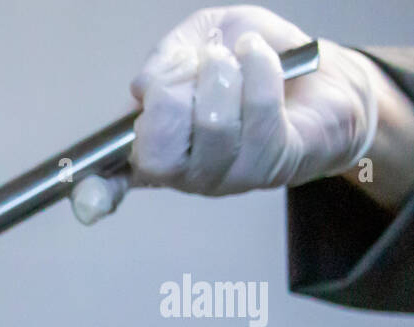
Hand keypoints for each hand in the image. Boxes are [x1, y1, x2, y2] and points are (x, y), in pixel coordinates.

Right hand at [71, 5, 382, 223]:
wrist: (327, 76)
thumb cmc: (256, 59)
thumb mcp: (203, 38)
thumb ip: (170, 57)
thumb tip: (147, 87)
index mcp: (155, 145)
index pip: (114, 179)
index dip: (97, 191)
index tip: (86, 201)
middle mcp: (184, 172)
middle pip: (158, 149)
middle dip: (177, 91)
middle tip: (203, 63)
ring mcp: (226, 176)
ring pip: (211, 127)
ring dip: (224, 73)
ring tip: (238, 54)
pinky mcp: (272, 167)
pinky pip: (258, 118)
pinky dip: (258, 72)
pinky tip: (259, 55)